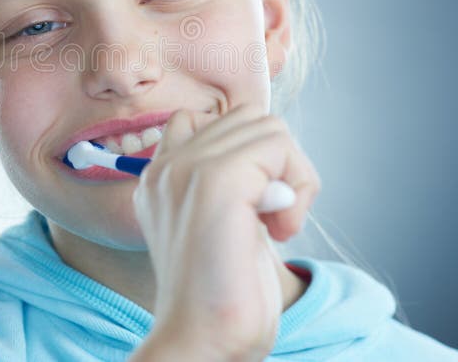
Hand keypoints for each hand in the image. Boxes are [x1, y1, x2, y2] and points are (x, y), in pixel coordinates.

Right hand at [131, 103, 320, 361]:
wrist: (203, 341)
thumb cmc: (220, 294)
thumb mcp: (218, 224)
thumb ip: (229, 182)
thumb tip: (274, 151)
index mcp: (159, 176)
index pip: (203, 118)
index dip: (243, 149)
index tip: (251, 201)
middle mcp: (166, 165)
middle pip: (247, 119)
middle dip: (277, 162)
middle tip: (274, 216)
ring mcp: (188, 167)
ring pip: (269, 127)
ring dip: (293, 173)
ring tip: (277, 222)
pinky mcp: (217, 179)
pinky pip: (279, 145)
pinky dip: (299, 184)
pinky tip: (282, 228)